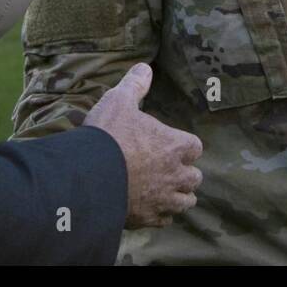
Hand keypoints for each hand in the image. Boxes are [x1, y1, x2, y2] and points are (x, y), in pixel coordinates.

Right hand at [85, 63, 202, 228]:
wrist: (90, 176)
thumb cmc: (109, 135)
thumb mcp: (119, 100)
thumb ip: (135, 84)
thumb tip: (144, 67)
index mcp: (176, 146)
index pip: (195, 147)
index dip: (183, 146)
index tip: (169, 144)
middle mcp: (177, 175)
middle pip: (194, 177)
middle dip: (183, 173)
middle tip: (164, 167)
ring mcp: (164, 199)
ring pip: (185, 202)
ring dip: (177, 196)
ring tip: (161, 189)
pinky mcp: (149, 218)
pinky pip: (165, 220)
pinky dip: (159, 214)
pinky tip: (147, 206)